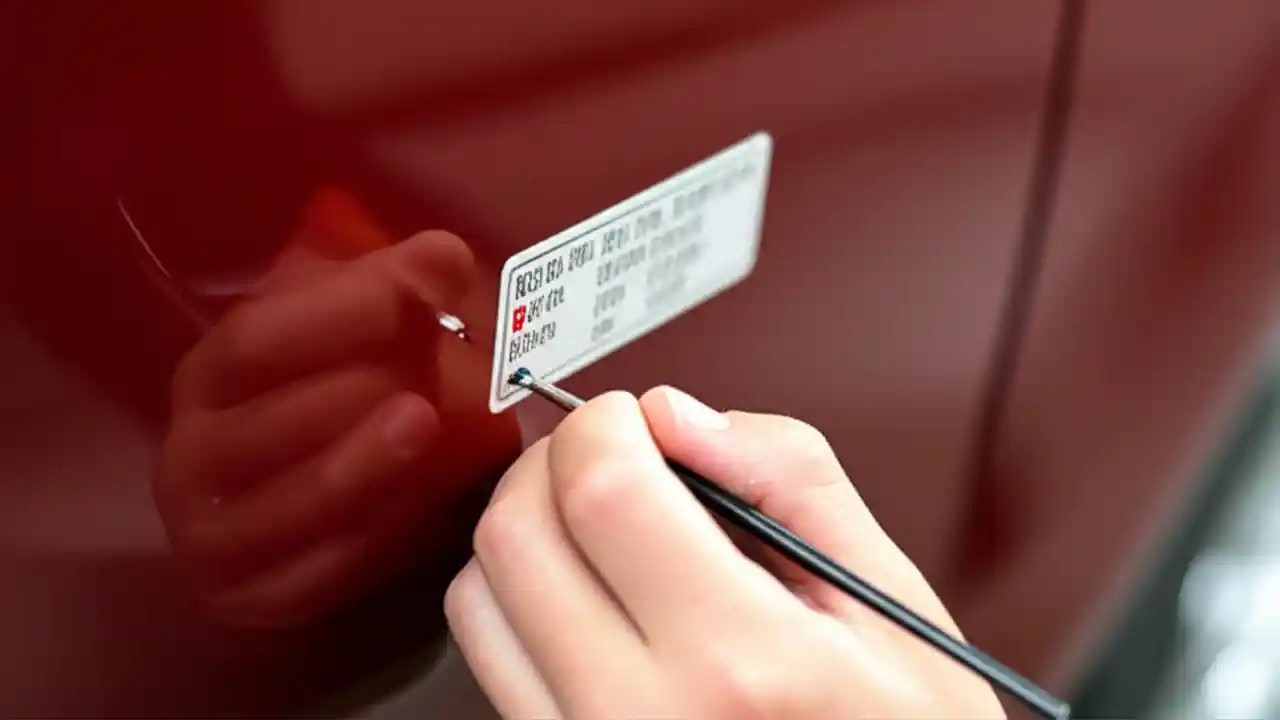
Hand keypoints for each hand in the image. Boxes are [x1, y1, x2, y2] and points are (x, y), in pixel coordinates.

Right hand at [156, 231, 520, 627]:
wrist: (307, 499)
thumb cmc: (333, 396)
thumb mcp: (350, 332)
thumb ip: (393, 288)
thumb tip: (446, 257)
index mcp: (206, 380)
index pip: (256, 341)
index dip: (339, 314)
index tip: (419, 292)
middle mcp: (188, 459)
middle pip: (267, 424)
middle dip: (351, 393)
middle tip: (431, 368)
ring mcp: (209, 539)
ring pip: (286, 507)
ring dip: (359, 467)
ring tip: (426, 422)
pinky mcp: (248, 601)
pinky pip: (313, 579)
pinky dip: (372, 546)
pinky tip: (430, 511)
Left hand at [445, 388, 1005, 718]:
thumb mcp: (890, 605)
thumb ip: (789, 481)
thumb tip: (678, 416)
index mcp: (738, 664)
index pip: (601, 490)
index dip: (605, 423)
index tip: (635, 418)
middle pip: (515, 536)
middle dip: (555, 463)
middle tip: (614, 457)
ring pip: (480, 598)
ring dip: (530, 532)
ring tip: (604, 529)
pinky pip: (493, 665)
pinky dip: (526, 603)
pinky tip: (594, 599)